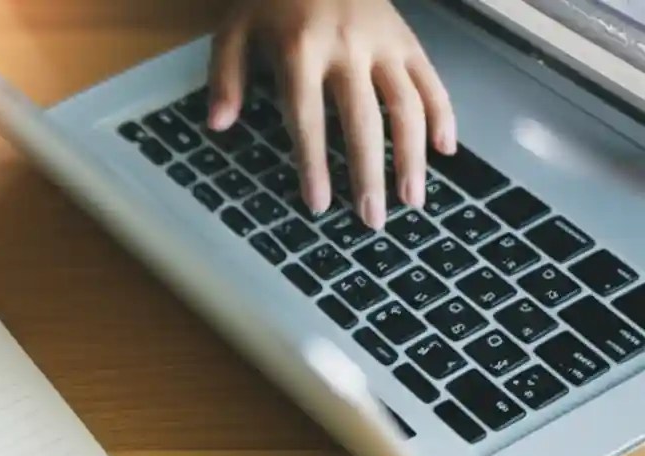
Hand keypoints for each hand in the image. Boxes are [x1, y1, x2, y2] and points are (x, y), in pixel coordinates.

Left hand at [208, 0, 456, 227]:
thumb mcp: (233, 28)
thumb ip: (224, 76)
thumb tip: (218, 124)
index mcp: (300, 48)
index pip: (308, 117)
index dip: (313, 163)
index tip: (317, 203)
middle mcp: (348, 47)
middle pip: (364, 120)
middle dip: (369, 173)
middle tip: (372, 219)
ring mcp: (383, 41)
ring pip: (406, 104)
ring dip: (412, 155)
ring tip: (412, 199)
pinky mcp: (407, 36)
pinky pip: (430, 79)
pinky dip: (443, 114)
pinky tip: (445, 150)